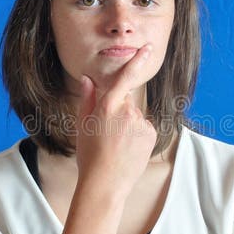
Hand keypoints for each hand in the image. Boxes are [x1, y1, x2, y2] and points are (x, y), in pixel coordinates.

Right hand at [76, 43, 156, 195]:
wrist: (105, 183)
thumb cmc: (89, 155)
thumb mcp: (82, 125)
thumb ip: (87, 99)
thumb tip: (87, 78)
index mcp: (107, 106)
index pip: (125, 78)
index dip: (138, 61)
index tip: (148, 50)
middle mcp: (126, 111)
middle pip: (127, 104)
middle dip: (120, 115)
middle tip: (108, 136)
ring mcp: (140, 123)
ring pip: (136, 118)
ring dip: (129, 128)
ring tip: (117, 146)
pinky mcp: (150, 134)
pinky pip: (144, 129)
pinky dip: (138, 137)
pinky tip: (128, 150)